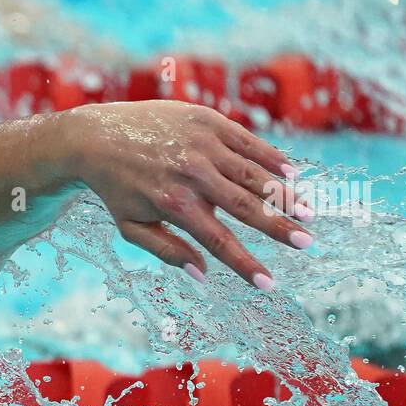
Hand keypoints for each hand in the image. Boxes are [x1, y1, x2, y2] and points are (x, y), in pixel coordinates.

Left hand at [68, 101, 312, 290]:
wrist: (97, 136)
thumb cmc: (117, 188)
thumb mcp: (131, 227)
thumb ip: (168, 251)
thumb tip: (202, 275)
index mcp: (174, 204)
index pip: (220, 241)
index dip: (246, 265)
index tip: (269, 284)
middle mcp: (192, 173)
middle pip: (246, 207)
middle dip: (280, 227)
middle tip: (308, 242)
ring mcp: (201, 144)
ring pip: (253, 173)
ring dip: (283, 194)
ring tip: (307, 212)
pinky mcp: (206, 121)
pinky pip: (247, 141)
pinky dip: (270, 158)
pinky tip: (291, 174)